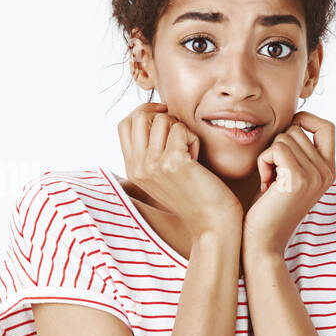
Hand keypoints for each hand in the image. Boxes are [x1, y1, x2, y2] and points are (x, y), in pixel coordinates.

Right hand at [117, 102, 242, 239]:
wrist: (211, 223)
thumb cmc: (194, 195)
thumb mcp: (162, 174)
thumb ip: (150, 151)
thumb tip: (152, 114)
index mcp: (131, 169)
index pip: (124, 124)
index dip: (144, 112)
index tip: (164, 116)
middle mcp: (137, 168)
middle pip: (139, 117)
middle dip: (163, 117)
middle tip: (179, 132)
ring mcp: (152, 165)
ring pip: (162, 120)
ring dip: (181, 129)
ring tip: (189, 151)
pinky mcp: (172, 162)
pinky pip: (181, 129)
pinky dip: (193, 139)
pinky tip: (197, 159)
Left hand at [242, 111, 335, 260]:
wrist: (263, 242)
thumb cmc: (268, 207)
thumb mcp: (288, 175)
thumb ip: (297, 152)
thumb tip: (293, 119)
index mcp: (329, 169)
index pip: (327, 126)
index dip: (306, 119)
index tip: (285, 133)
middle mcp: (328, 171)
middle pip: (297, 129)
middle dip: (277, 145)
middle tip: (273, 174)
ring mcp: (315, 175)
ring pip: (284, 137)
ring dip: (268, 156)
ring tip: (270, 182)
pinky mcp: (298, 179)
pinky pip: (276, 149)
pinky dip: (263, 163)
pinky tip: (265, 185)